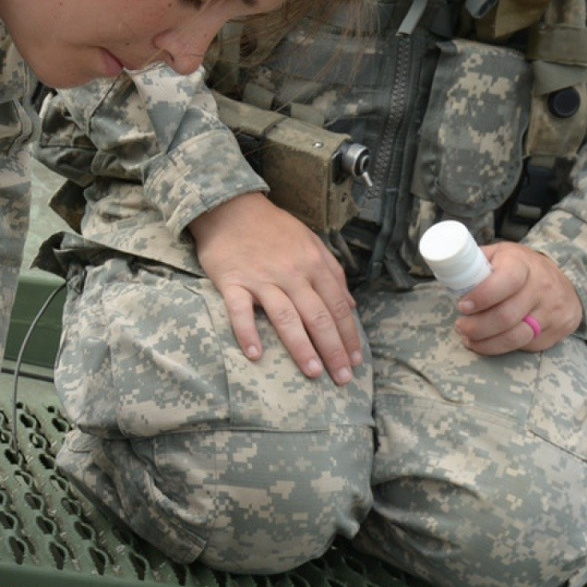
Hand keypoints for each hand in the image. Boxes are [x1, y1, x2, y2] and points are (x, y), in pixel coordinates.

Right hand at [189, 191, 362, 385]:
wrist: (231, 207)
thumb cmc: (273, 227)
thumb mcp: (311, 243)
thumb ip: (332, 273)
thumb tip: (350, 306)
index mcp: (314, 264)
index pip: (337, 306)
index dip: (348, 336)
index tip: (355, 361)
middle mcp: (292, 274)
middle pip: (318, 317)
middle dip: (333, 350)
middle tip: (342, 379)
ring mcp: (262, 279)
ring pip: (286, 317)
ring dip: (301, 347)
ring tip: (313, 373)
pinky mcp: (233, 282)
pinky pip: (240, 311)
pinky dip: (247, 333)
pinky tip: (255, 355)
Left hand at [454, 242, 582, 356]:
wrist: (563, 284)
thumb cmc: (521, 268)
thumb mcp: (501, 255)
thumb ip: (477, 262)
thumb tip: (450, 273)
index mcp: (524, 264)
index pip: (506, 281)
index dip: (481, 297)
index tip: (462, 307)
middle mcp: (542, 287)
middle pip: (506, 316)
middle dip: (476, 327)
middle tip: (461, 327)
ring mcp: (552, 310)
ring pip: (514, 337)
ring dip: (485, 343)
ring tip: (469, 339)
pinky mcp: (557, 330)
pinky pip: (526, 345)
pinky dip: (502, 347)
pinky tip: (490, 343)